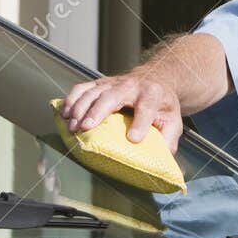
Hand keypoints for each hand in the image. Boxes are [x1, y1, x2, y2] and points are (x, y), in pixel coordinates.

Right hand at [61, 73, 182, 153]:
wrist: (155, 78)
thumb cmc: (162, 105)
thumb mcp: (173, 120)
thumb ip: (169, 139)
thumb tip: (162, 159)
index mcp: (153, 94)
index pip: (147, 107)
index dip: (140, 123)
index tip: (133, 139)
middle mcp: (131, 86)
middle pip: (112, 96)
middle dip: (98, 111)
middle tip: (85, 128)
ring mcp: (113, 82)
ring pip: (93, 91)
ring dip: (79, 108)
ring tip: (72, 126)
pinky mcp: (100, 83)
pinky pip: (82, 88)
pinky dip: (71, 99)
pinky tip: (64, 114)